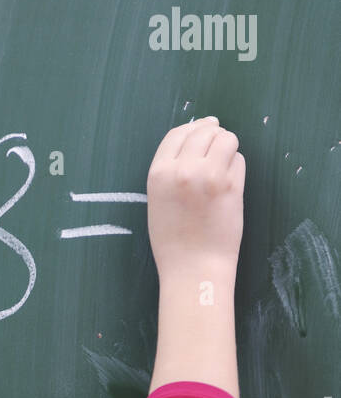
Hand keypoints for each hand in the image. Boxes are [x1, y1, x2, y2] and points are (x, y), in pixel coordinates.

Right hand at [147, 117, 244, 283]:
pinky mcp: (232, 185)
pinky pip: (239, 160)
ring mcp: (209, 175)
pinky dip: (236, 167)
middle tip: (218, 150)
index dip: (193, 128)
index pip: (177, 134)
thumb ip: (171, 169)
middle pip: (204, 131)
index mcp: (159, 173)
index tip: (205, 129)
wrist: (193, 268)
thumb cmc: (173, 241)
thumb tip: (199, 136)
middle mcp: (183, 169)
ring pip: (226, 140)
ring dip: (228, 148)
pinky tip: (229, 185)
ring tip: (224, 168)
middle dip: (213, 136)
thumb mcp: (158, 200)